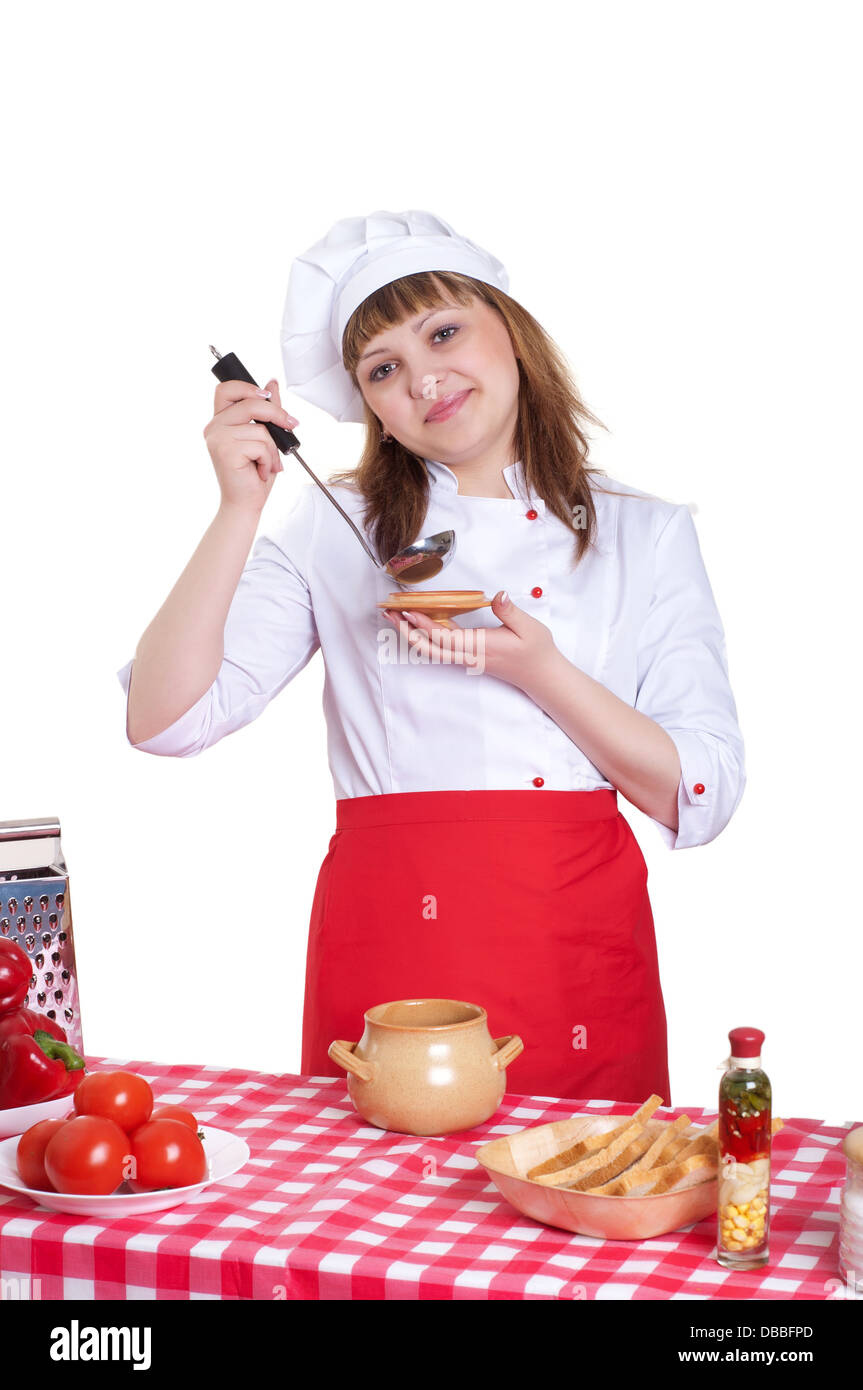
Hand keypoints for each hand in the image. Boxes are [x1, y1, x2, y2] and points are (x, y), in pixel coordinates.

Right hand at [203, 378, 298, 516]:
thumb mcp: (265, 438)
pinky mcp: (224, 450)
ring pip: (260, 428)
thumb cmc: (253, 474)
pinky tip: (260, 472)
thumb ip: (267, 411)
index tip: (268, 395)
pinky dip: (268, 460)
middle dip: (276, 414)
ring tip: (267, 464)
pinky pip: (259, 445)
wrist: (245, 504)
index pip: (226, 389)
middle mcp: (214, 427)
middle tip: (292, 425)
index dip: (247, 387)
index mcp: (221, 421)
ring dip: (272, 449)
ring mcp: (217, 438)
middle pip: (250, 403)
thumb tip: (272, 382)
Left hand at [382, 591, 557, 688]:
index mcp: (481, 647)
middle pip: (430, 647)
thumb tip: (499, 595)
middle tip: (388, 614)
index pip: (446, 637)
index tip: (408, 611)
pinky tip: (419, 622)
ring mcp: (468, 658)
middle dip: (407, 631)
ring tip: (396, 618)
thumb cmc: (536, 651)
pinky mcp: (469, 656)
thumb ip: (510, 612)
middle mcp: (470, 655)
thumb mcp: (529, 627)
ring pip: (433, 649)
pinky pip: (442, 647)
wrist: (542, 675)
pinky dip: (426, 636)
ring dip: (412, 634)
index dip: (425, 625)